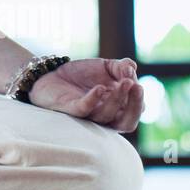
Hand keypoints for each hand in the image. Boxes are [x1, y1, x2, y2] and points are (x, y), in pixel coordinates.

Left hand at [28, 57, 143, 132]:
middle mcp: (105, 115)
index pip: (136, 111)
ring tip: (123, 82)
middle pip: (126, 122)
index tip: (136, 83)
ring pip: (106, 116)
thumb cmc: (81, 75)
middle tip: (136, 87)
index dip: (138, 99)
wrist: (51, 73)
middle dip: (135, 106)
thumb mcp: (106, 67)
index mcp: (117, 107)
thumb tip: (132, 68)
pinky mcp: (70, 109)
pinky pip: (83, 110)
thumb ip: (121, 67)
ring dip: (117, 99)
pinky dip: (92, 100)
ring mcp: (88, 114)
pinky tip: (99, 88)